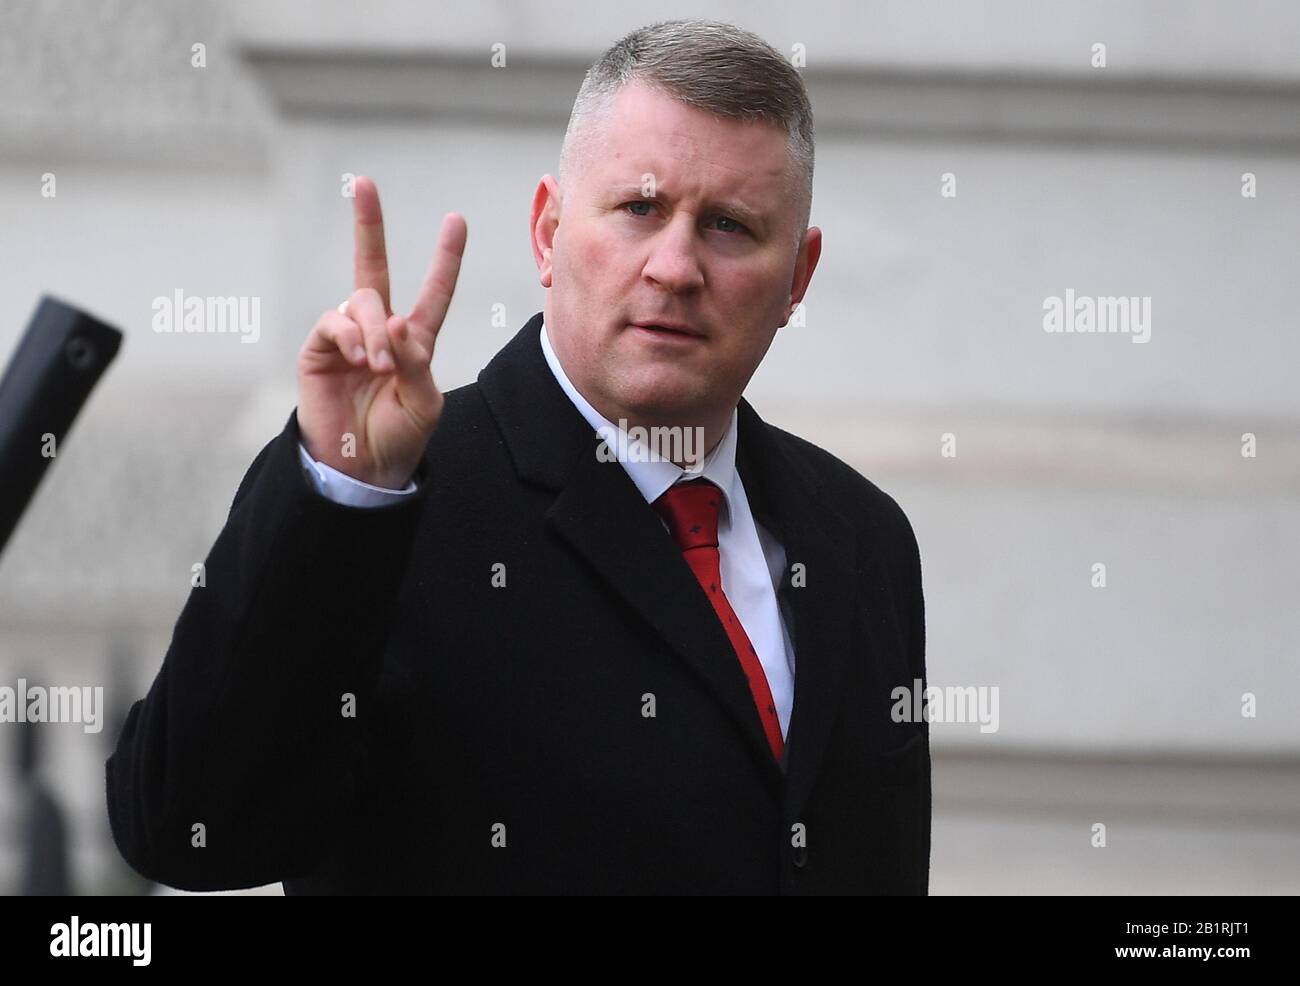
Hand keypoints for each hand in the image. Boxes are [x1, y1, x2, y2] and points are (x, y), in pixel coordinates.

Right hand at [297, 176, 466, 487]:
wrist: (361, 468)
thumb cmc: (398, 438)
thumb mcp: (423, 400)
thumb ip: (414, 359)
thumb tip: (392, 321)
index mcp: (413, 341)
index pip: (433, 293)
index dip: (444, 259)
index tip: (456, 220)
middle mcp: (377, 331)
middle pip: (371, 266)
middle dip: (368, 224)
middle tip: (363, 182)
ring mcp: (346, 337)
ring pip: (362, 302)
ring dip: (374, 331)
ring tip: (378, 366)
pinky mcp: (319, 349)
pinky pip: (335, 322)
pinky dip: (351, 337)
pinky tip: (359, 359)